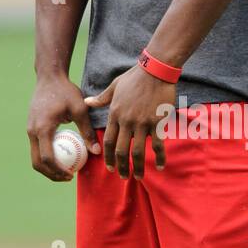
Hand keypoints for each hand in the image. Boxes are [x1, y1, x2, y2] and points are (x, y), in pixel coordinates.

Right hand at [27, 75, 100, 181]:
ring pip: (35, 157)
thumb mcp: (80, 109)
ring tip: (65, 171)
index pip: (48, 158)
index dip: (58, 171)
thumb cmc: (66, 91)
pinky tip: (63, 157)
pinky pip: (37, 148)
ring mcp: (29, 130)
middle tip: (67, 177)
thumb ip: (87, 131)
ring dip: (48, 167)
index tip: (71, 175)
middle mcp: (32, 131)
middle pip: (37, 162)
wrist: (49, 77)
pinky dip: (47, 156)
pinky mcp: (31, 128)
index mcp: (43, 128)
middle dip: (51, 174)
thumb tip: (97, 151)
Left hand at [85, 64, 175, 178]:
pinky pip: (158, 144)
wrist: (155, 70)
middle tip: (123, 177)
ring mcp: (142, 123)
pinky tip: (161, 166)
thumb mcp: (114, 86)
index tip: (109, 167)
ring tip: (138, 177)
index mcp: (115, 114)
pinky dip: (160, 157)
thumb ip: (101, 98)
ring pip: (138, 151)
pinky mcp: (157, 122)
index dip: (108, 157)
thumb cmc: (135, 76)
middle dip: (121, 166)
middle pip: (121, 150)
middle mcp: (127, 121)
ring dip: (138, 167)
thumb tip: (87, 102)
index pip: (108, 141)